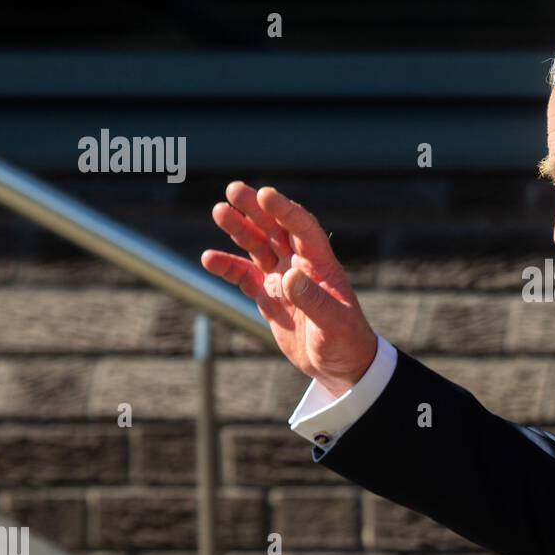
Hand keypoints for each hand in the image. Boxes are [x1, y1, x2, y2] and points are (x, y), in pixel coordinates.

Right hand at [201, 181, 376, 394]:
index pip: (303, 228)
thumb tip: (290, 275)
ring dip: (239, 228)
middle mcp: (300, 264)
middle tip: (234, 188)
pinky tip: (208, 257)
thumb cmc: (346, 342)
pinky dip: (227, 266)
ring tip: (219, 210)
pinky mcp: (267, 296)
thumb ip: (312, 299)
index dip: (285, 210)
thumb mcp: (333, 323)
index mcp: (321, 263)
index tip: (265, 194)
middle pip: (276, 228)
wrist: (340, 366)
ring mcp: (282, 278)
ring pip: (257, 245)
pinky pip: (243, 275)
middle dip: (256, 208)